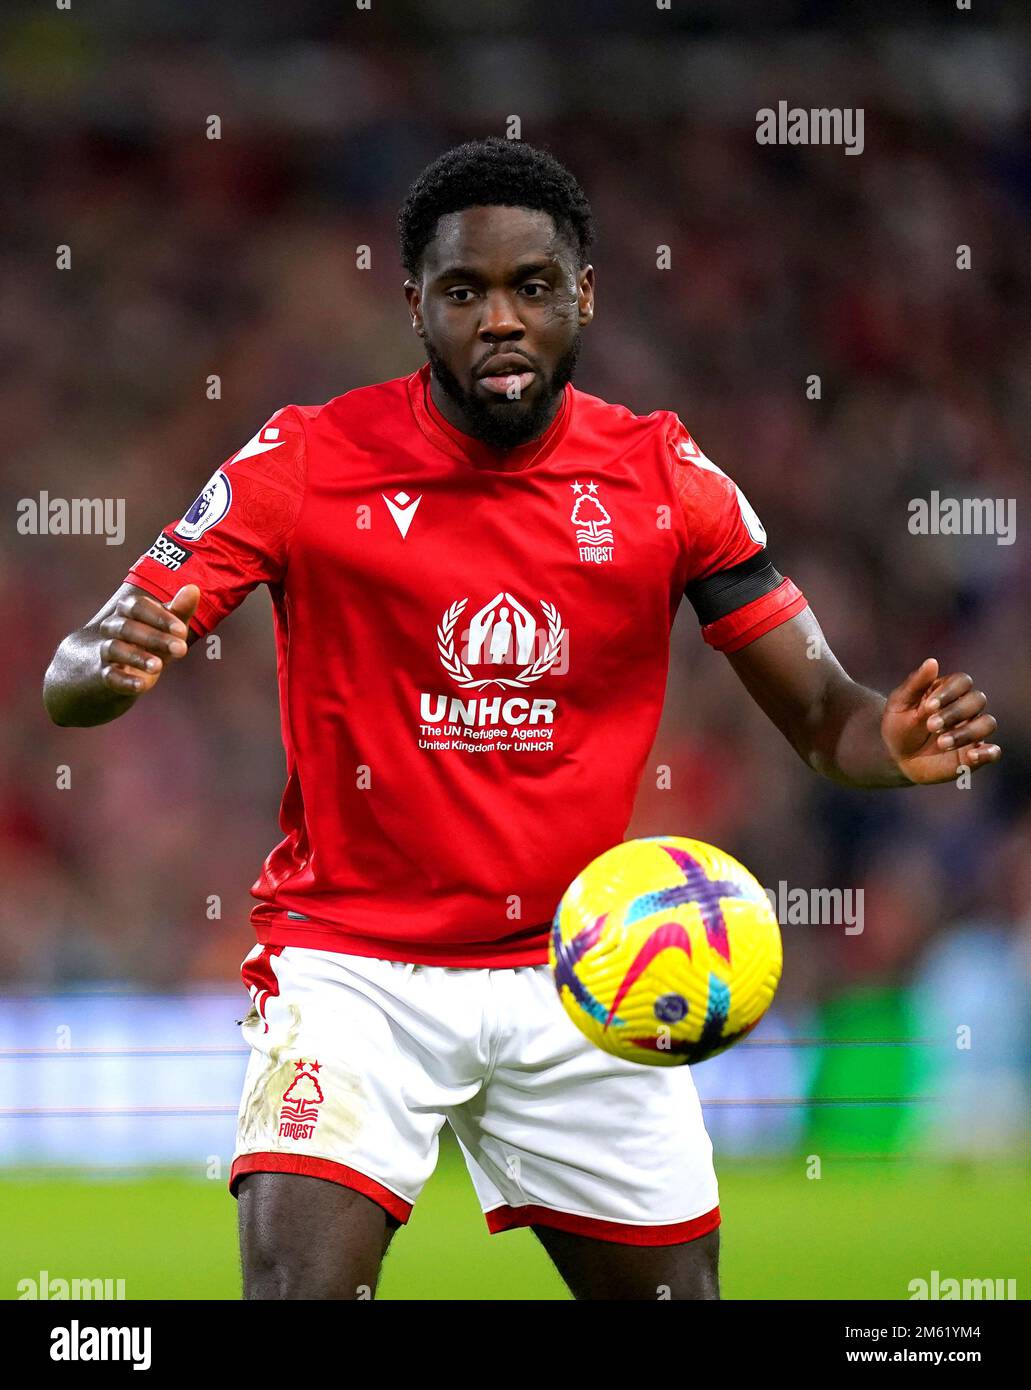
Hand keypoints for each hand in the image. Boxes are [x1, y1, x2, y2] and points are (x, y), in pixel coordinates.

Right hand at [98, 585, 200, 694]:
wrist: (118, 669)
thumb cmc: (148, 642)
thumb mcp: (166, 628)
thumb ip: (179, 611)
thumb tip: (193, 589)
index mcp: (127, 610)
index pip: (137, 606)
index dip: (159, 617)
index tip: (181, 631)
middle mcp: (112, 627)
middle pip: (127, 627)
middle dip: (155, 638)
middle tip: (181, 649)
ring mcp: (106, 651)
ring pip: (115, 648)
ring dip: (138, 657)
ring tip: (158, 667)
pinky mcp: (104, 675)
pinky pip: (110, 676)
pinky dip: (125, 681)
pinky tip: (141, 686)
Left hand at [882, 657, 1000, 783]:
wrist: (896, 757)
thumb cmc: (898, 725)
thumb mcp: (900, 704)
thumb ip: (915, 683)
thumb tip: (932, 661)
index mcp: (948, 691)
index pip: (962, 681)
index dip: (949, 692)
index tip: (928, 706)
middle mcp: (964, 709)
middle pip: (977, 700)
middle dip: (955, 713)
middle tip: (931, 725)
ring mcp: (972, 731)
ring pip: (987, 723)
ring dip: (967, 733)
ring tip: (941, 743)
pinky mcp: (973, 754)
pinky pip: (993, 752)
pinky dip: (988, 753)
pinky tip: (970, 756)